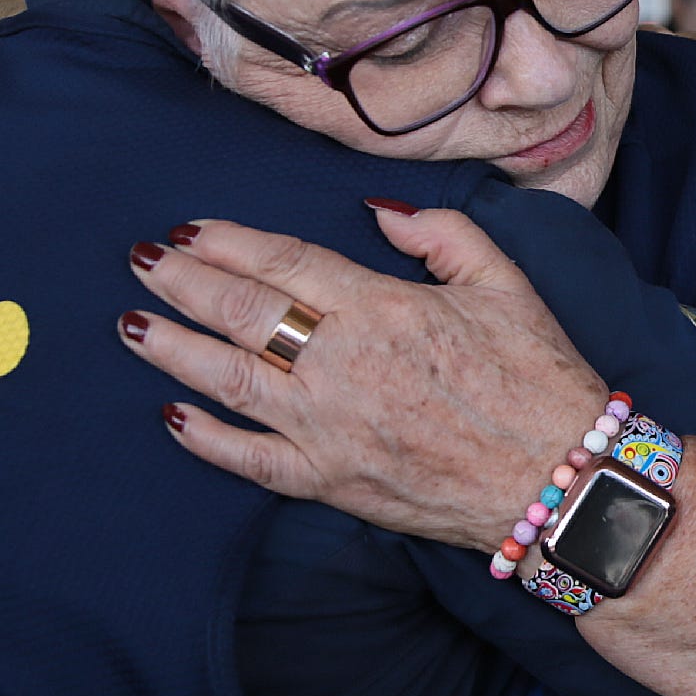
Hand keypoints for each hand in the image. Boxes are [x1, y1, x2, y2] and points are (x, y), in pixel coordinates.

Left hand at [122, 210, 608, 551]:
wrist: (563, 481)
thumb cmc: (541, 379)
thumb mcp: (505, 283)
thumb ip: (441, 234)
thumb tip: (380, 213)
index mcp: (383, 308)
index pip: (283, 262)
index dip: (228, 242)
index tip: (191, 229)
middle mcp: (343, 365)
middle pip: (240, 312)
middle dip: (183, 282)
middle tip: (142, 260)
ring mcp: (329, 428)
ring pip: (230, 379)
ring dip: (173, 348)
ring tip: (132, 324)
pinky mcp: (332, 482)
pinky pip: (252, 460)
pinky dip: (207, 438)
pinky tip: (172, 415)